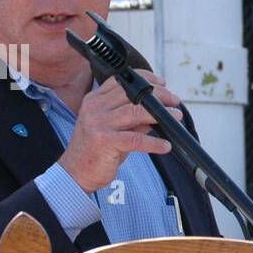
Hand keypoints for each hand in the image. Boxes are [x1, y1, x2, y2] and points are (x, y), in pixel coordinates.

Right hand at [57, 72, 184, 192]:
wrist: (76, 173)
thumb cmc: (96, 151)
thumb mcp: (114, 129)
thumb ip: (133, 118)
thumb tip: (158, 110)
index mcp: (94, 100)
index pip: (121, 81)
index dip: (145, 78)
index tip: (162, 83)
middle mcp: (95, 108)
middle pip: (131, 93)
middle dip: (158, 94)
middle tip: (174, 101)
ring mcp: (98, 124)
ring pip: (136, 112)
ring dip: (161, 114)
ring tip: (176, 117)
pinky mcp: (104, 142)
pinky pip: (136, 139)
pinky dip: (154, 142)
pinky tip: (165, 146)